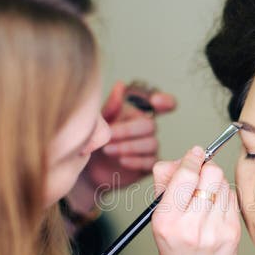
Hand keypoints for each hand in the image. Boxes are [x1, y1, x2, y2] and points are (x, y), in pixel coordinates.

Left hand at [66, 81, 176, 214]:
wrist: (89, 169)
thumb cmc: (96, 140)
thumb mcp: (100, 122)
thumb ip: (112, 106)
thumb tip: (120, 85)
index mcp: (138, 114)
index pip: (164, 105)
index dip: (166, 101)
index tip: (155, 101)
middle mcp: (147, 130)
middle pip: (150, 125)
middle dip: (128, 130)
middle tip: (108, 135)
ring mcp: (149, 148)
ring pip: (151, 143)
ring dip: (129, 146)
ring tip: (108, 150)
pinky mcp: (148, 166)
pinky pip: (150, 162)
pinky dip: (135, 161)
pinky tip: (122, 161)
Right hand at [151, 147, 240, 254]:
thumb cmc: (175, 247)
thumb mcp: (159, 217)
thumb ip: (165, 183)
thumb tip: (181, 159)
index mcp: (166, 221)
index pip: (185, 175)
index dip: (192, 159)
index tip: (195, 154)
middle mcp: (190, 227)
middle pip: (211, 173)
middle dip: (206, 169)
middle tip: (202, 175)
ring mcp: (214, 231)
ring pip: (224, 184)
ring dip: (216, 184)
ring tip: (207, 198)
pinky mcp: (232, 234)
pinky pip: (233, 199)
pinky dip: (225, 198)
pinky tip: (216, 210)